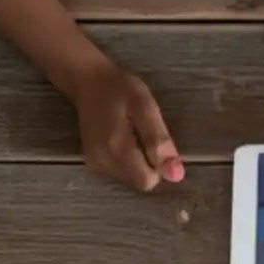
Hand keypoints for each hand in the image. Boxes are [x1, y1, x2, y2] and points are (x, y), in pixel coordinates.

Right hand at [72, 62, 184, 191]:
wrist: (89, 83)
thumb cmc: (120, 90)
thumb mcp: (145, 107)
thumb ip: (159, 141)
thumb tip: (175, 174)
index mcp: (116, 150)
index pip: (147, 181)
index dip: (160, 164)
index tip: (157, 140)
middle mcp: (102, 163)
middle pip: (139, 181)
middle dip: (150, 162)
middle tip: (144, 132)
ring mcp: (95, 164)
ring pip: (132, 178)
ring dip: (140, 160)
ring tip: (133, 132)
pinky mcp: (93, 162)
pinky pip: (122, 172)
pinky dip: (130, 159)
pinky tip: (124, 137)